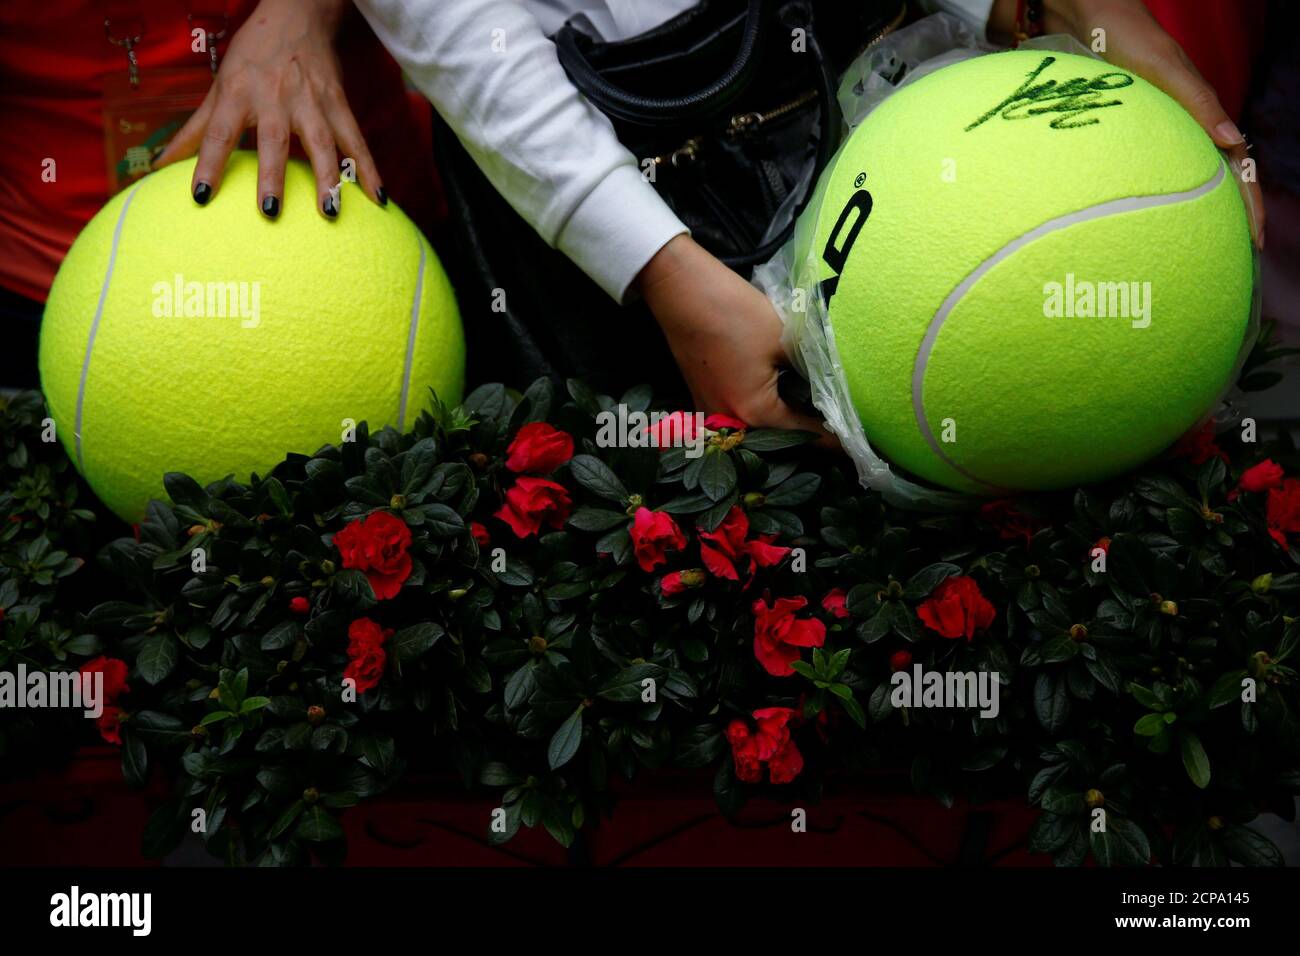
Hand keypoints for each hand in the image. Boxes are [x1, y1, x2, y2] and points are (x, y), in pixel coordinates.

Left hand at [154, 0, 383, 218]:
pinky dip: (369, 169)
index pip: (219, 132)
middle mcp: (275, 96)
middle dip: (273, 175)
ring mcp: (311, 100)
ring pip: (321, 141)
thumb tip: (161, 166)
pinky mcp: (339, 103)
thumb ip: (196, 130)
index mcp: (239, 92)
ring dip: (327, 177)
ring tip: (331, 212)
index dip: (208, 163)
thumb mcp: (220, 86)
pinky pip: (356, 140)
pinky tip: (379, 199)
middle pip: (273, 139)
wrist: (298, 14)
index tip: (200, 197)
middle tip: (271, 213)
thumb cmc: (252, 57)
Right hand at [635, 236, 830, 438]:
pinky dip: (762, 415)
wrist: (681, 291)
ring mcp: (711, 415)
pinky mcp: (703, 401)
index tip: (863, 445)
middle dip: (811, 437)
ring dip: (786, 428)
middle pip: (781, 442)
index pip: (807, 436)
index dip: (837, 440)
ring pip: (759, 433)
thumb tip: (836, 387)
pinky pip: (739, 419)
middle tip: (844, 431)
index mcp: (753, 413)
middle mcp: (729, 424)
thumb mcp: (786, 340)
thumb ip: (812, 369)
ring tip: (819, 418)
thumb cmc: (734, 313)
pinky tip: (783, 403)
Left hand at [988, 0, 1263, 247]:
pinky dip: (1155, 203)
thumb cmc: (1124, 37)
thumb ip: (1196, 100)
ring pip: (1182, 185)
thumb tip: (1232, 140)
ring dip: (1192, 219)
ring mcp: (1152, 137)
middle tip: (1228, 265)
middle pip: (1213, 185)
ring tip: (1192, 257)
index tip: (1255, 243)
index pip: (1236, 169)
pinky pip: (1147, 177)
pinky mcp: (1122, 138)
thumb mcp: (1162, 67)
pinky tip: (1137, 227)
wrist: (1082, 17)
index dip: (1248, 206)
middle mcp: (1179, 131)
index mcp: (1199, 117)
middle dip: (1225, 224)